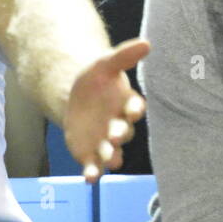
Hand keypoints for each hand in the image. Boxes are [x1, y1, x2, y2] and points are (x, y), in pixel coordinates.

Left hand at [64, 38, 149, 181]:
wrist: (75, 100)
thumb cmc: (95, 82)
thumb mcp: (103, 65)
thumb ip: (122, 56)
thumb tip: (146, 43)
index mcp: (126, 104)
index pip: (135, 108)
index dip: (134, 109)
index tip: (132, 110)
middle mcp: (120, 126)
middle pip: (123, 132)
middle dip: (119, 134)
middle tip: (114, 135)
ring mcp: (106, 142)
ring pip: (113, 153)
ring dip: (111, 157)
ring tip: (108, 159)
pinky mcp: (92, 154)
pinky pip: (95, 166)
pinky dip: (94, 173)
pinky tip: (90, 178)